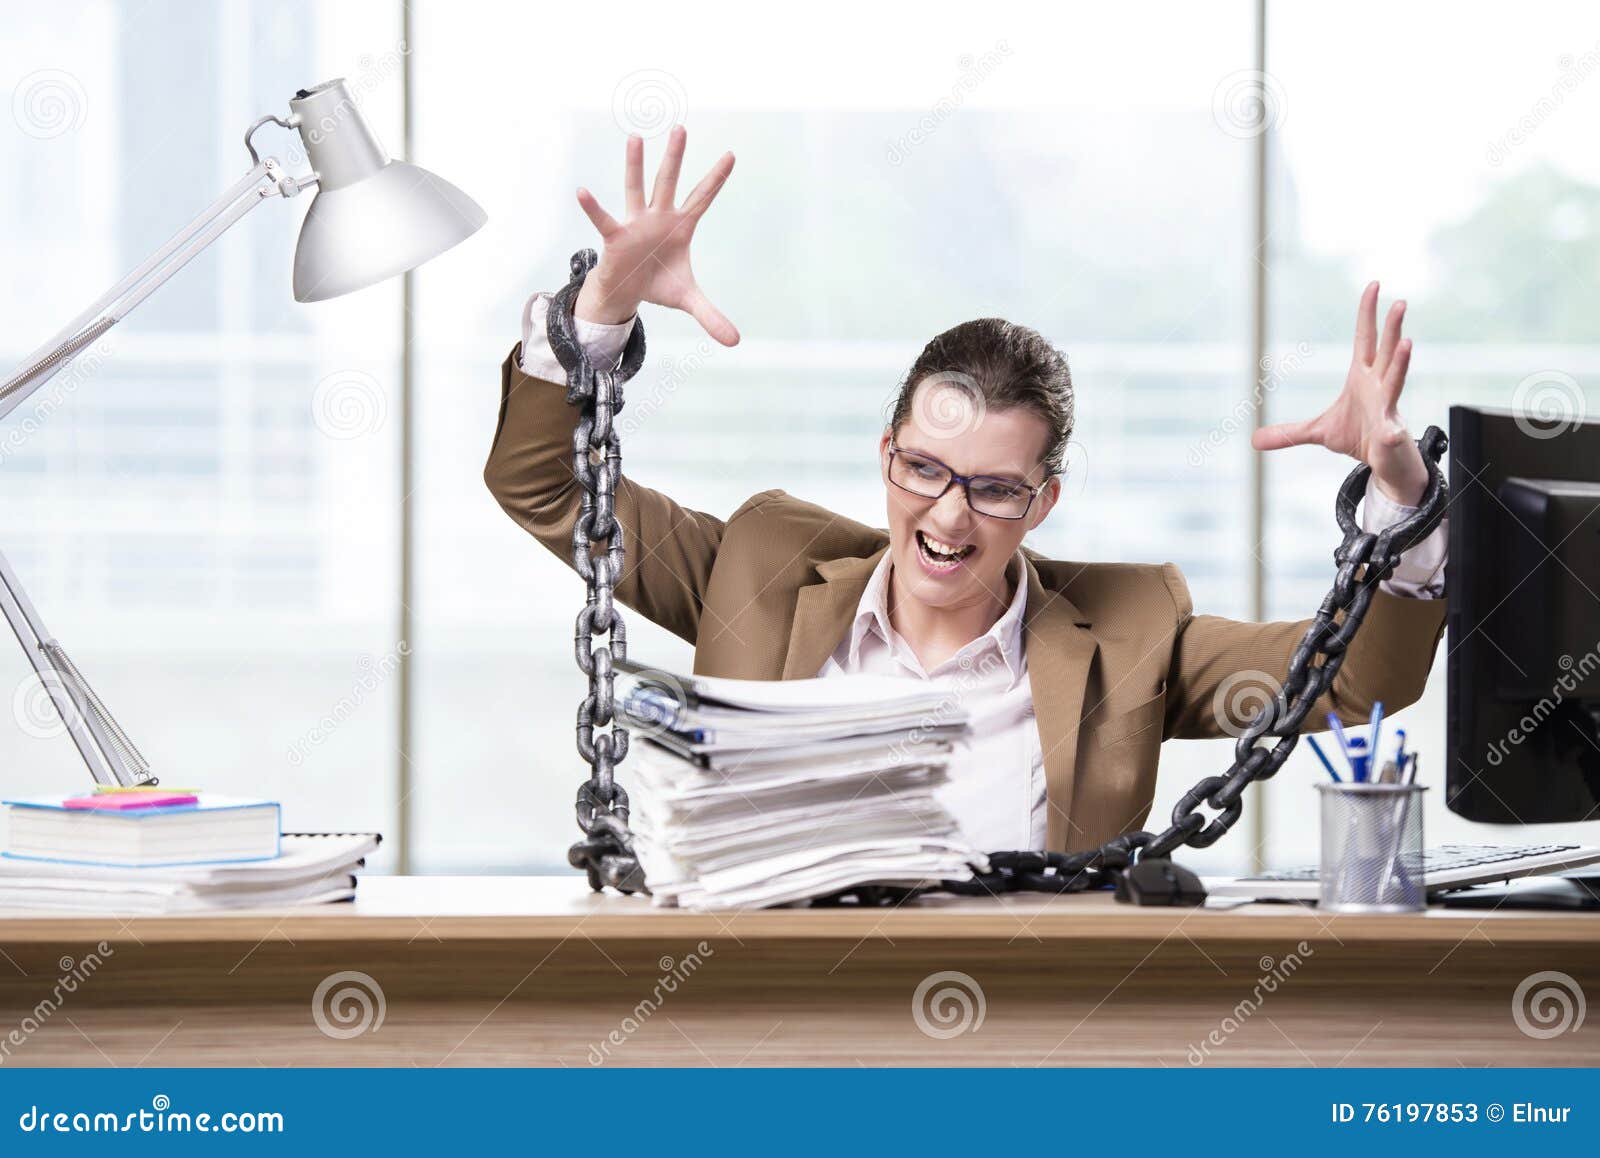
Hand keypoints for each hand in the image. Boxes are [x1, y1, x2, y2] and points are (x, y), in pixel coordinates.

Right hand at [573, 125, 738, 345]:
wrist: (630, 293)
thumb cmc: (659, 285)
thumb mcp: (688, 301)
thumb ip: (711, 316)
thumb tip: (735, 342)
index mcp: (681, 225)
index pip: (702, 197)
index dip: (716, 178)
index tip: (731, 154)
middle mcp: (659, 216)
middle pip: (669, 182)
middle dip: (675, 157)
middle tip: (681, 129)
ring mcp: (636, 223)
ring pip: (636, 188)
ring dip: (636, 165)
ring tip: (636, 137)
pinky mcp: (615, 237)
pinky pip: (604, 219)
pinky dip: (593, 207)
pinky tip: (583, 191)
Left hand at [1252, 281, 1427, 505]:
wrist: (1382, 461)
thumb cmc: (1358, 436)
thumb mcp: (1318, 432)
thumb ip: (1289, 432)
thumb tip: (1254, 439)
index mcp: (1363, 376)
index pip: (1366, 338)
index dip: (1368, 313)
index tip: (1373, 285)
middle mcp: (1379, 385)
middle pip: (1387, 350)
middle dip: (1393, 327)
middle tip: (1400, 302)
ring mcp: (1387, 408)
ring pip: (1396, 380)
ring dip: (1402, 362)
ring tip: (1408, 343)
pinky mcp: (1390, 433)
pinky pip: (1391, 432)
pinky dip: (1391, 433)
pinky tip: (1391, 434)